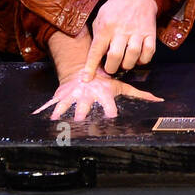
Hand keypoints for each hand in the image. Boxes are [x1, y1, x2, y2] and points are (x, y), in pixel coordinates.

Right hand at [34, 69, 161, 121]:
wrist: (83, 71)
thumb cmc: (105, 83)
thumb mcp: (121, 87)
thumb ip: (139, 95)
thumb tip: (159, 101)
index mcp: (103, 95)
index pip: (107, 104)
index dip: (110, 110)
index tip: (111, 117)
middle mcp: (87, 97)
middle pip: (85, 107)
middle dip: (82, 114)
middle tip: (80, 121)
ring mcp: (73, 97)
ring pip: (66, 106)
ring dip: (61, 114)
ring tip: (56, 123)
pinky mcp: (61, 97)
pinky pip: (50, 104)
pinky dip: (43, 111)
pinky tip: (35, 117)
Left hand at [81, 0, 157, 79]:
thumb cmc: (116, 8)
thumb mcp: (100, 16)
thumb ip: (97, 35)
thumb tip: (94, 56)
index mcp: (106, 26)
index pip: (96, 50)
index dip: (90, 67)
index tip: (86, 79)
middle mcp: (121, 29)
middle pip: (115, 56)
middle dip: (111, 68)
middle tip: (111, 67)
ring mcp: (137, 31)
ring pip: (133, 55)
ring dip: (127, 64)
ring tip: (124, 62)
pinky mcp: (150, 33)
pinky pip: (149, 51)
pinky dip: (143, 59)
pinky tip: (138, 57)